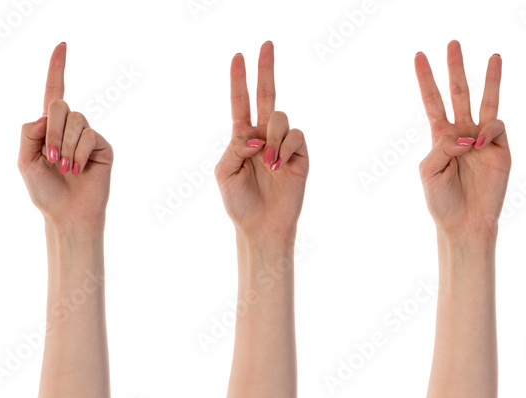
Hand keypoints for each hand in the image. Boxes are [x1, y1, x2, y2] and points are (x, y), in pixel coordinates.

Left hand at [18, 43, 112, 230]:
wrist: (68, 213)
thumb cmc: (45, 190)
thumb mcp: (24, 160)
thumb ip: (29, 133)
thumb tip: (46, 115)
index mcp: (48, 127)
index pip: (53, 92)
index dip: (57, 68)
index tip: (62, 44)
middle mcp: (69, 127)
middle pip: (60, 106)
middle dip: (52, 131)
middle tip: (51, 156)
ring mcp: (88, 136)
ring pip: (76, 122)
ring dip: (66, 146)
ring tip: (65, 169)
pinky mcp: (103, 147)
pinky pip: (90, 136)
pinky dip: (79, 153)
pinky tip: (78, 170)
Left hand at [215, 41, 308, 242]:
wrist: (262, 226)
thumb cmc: (239, 202)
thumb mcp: (224, 172)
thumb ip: (235, 146)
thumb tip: (257, 135)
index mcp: (242, 137)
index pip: (240, 101)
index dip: (239, 79)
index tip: (238, 55)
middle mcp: (264, 135)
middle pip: (267, 95)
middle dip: (266, 68)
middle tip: (267, 43)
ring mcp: (284, 144)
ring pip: (280, 118)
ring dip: (272, 137)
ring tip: (268, 163)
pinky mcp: (301, 155)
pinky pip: (296, 135)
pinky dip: (285, 146)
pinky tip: (279, 164)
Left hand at [414, 41, 509, 240]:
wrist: (465, 224)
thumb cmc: (442, 201)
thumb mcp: (429, 170)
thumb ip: (442, 145)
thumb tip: (467, 134)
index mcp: (441, 136)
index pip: (432, 101)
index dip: (425, 79)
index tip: (419, 56)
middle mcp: (463, 133)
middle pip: (458, 93)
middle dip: (456, 68)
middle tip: (453, 43)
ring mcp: (483, 140)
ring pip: (487, 102)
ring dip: (491, 79)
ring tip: (495, 57)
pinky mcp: (501, 149)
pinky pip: (496, 127)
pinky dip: (487, 130)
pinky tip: (478, 143)